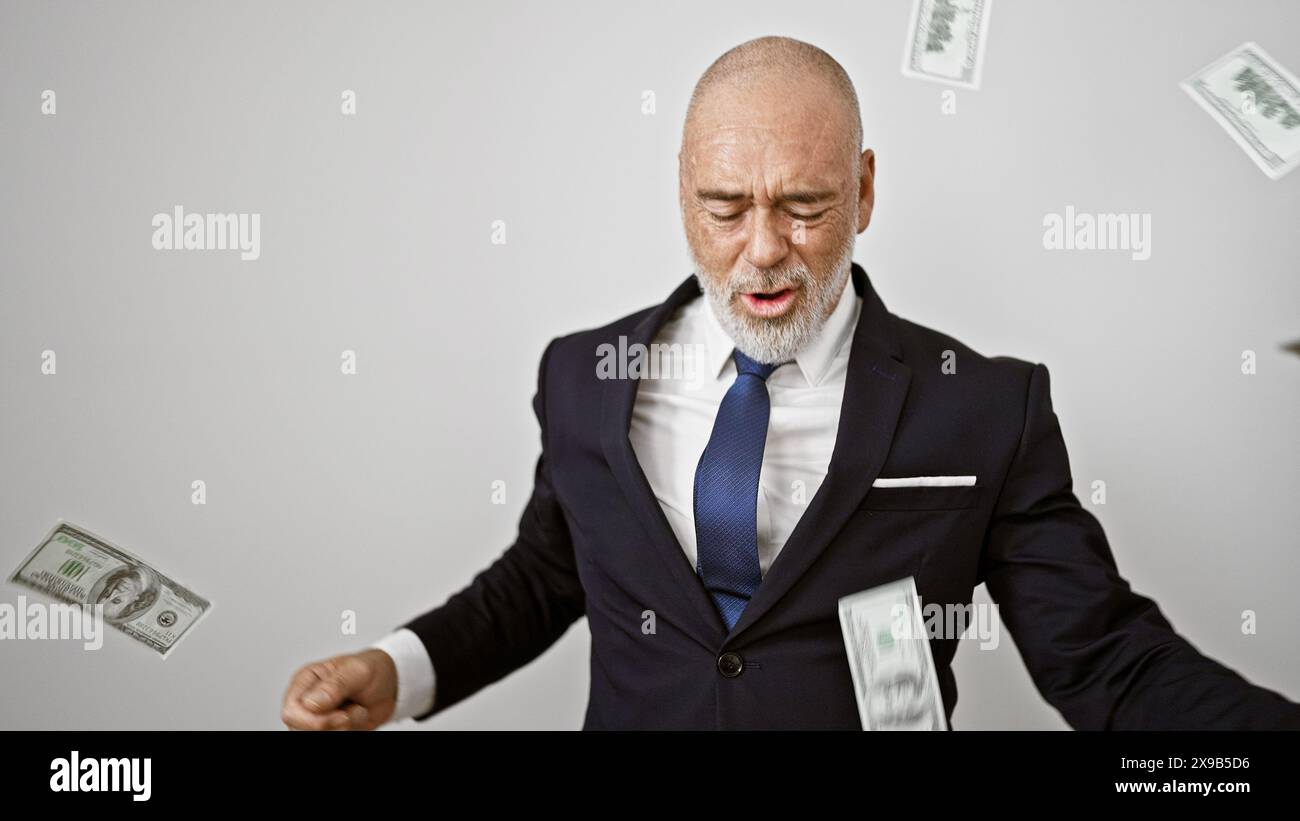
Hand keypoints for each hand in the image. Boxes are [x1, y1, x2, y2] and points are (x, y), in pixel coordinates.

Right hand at [281, 649, 397, 729]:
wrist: (390, 686)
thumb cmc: (372, 671)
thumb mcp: (359, 671)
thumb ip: (335, 685)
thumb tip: (310, 704)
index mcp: (306, 680)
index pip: (291, 711)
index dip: (315, 720)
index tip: (342, 715)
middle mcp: (306, 700)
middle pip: (300, 729)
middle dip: (332, 726)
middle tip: (354, 711)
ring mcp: (315, 717)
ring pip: (318, 736)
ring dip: (344, 729)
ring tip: (357, 710)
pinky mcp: (328, 729)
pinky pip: (332, 738)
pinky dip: (349, 732)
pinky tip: (357, 718)